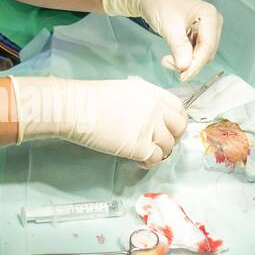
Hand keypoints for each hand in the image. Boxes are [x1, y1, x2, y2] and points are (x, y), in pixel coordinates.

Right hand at [9, 76, 186, 167]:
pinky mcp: (139, 146)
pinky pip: (155, 159)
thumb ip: (140, 102)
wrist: (74, 108)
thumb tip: (146, 117)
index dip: (177, 122)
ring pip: (168, 146)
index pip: (179, 108)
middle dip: (173, 138)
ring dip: (159, 152)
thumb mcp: (122, 91)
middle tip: (160, 145)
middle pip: (180, 128)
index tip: (170, 130)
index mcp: (151, 92)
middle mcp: (155, 108)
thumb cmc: (89, 99)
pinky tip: (137, 161)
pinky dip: (148, 163)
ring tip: (144, 154)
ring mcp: (149, 127)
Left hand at [101, 0, 222, 80]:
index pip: (208, 46)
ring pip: (201, 56)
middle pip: (206, 53)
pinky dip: (183, 59)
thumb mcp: (169, 27)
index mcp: (210, 16)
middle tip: (168, 63)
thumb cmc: (160, 5)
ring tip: (166, 59)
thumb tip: (186, 68)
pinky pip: (194, 54)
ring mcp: (206, 30)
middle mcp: (212, 23)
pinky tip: (170, 57)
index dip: (196, 64)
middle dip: (189, 63)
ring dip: (185, 62)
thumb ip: (179, 48)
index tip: (183, 76)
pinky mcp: (198, 36)